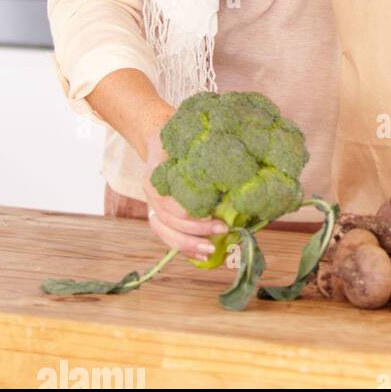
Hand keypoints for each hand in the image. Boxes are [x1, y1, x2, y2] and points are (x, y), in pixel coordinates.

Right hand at [143, 121, 227, 261]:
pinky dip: (184, 248)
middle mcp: (152, 195)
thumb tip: (237, 164)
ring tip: (212, 251)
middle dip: (195, 232)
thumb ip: (204, 153)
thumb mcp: (188, 140)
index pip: (171, 205)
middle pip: (168, 223)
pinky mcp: (159, 214)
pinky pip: (167, 236)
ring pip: (166, 233)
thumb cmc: (180, 138)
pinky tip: (201, 255)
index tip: (215, 217)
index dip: (192, 215)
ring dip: (189, 245)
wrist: (158, 136)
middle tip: (223, 231)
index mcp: (156, 178)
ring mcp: (153, 206)